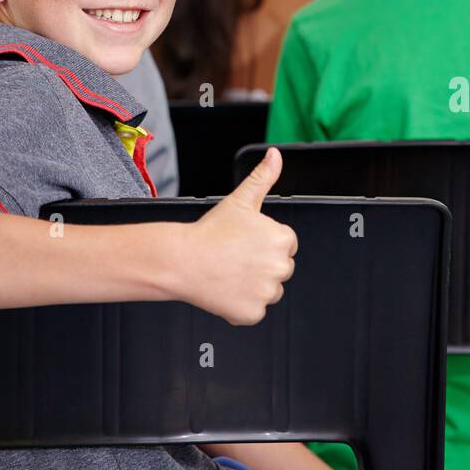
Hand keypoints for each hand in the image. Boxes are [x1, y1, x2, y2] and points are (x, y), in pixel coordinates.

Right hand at [183, 148, 297, 325]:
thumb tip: (275, 156)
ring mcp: (266, 293)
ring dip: (255, 285)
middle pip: (280, 268)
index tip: (246, 241)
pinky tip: (227, 289)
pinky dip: (242, 304)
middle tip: (236, 256)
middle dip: (262, 264)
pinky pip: (255, 310)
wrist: (183, 260)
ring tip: (230, 272)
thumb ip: (263, 177)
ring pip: (269, 290)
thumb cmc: (211, 231)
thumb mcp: (241, 199)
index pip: (286, 244)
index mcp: (282, 239)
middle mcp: (280, 267)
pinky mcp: (253, 313)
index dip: (265, 242)